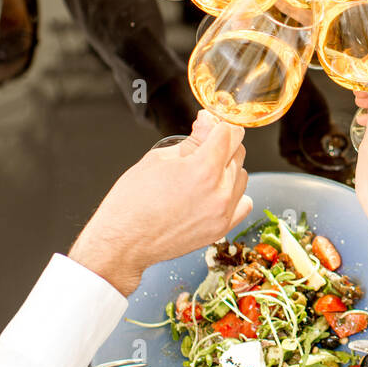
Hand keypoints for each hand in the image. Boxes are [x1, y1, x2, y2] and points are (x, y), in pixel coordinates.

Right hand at [68, 112, 250, 293]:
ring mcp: (224, 212)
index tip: (207, 125)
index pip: (229, 132)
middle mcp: (220, 191)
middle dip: (221, 144)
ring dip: (227, 168)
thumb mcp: (158, 159)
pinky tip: (215, 192)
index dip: (216, 124)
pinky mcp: (222, 228)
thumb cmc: (133, 201)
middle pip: (238, 152)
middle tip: (199, 147)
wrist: (124, 242)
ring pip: (241, 175)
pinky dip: (233, 194)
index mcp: (204, 169)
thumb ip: (192, 140)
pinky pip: (243, 202)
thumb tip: (207, 124)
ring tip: (200, 174)